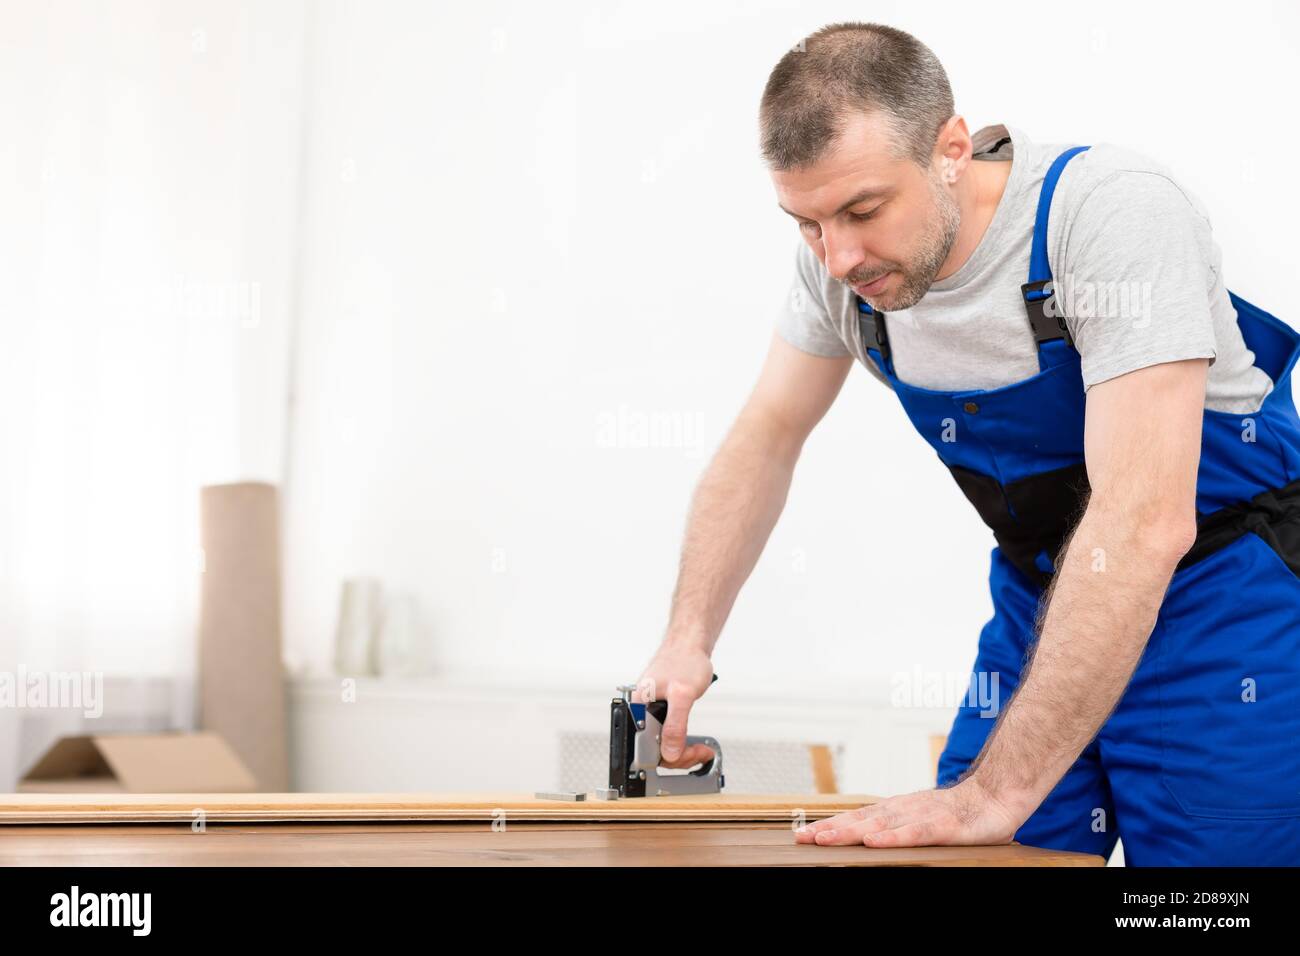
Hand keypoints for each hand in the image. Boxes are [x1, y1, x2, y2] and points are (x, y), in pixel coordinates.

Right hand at [634, 642, 715, 769]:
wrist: (689, 645)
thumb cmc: (684, 661)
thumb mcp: (682, 695)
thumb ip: (675, 725)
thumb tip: (669, 753)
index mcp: (637, 707)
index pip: (644, 746)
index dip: (668, 755)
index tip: (689, 754)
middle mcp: (639, 711)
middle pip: (653, 748)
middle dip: (678, 755)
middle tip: (699, 752)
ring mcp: (648, 711)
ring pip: (660, 743)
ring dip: (681, 750)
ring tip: (700, 750)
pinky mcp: (658, 711)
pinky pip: (665, 734)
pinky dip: (680, 741)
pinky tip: (693, 743)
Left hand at [793, 779, 1027, 847]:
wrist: (997, 796)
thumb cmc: (958, 813)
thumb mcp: (921, 822)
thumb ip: (897, 829)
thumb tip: (867, 839)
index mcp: (896, 811)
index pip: (857, 819)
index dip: (830, 826)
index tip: (802, 834)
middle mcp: (903, 810)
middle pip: (860, 821)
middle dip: (830, 830)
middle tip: (802, 838)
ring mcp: (923, 816)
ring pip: (880, 825)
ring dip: (851, 832)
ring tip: (825, 839)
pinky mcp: (944, 826)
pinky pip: (915, 833)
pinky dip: (893, 837)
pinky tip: (875, 841)